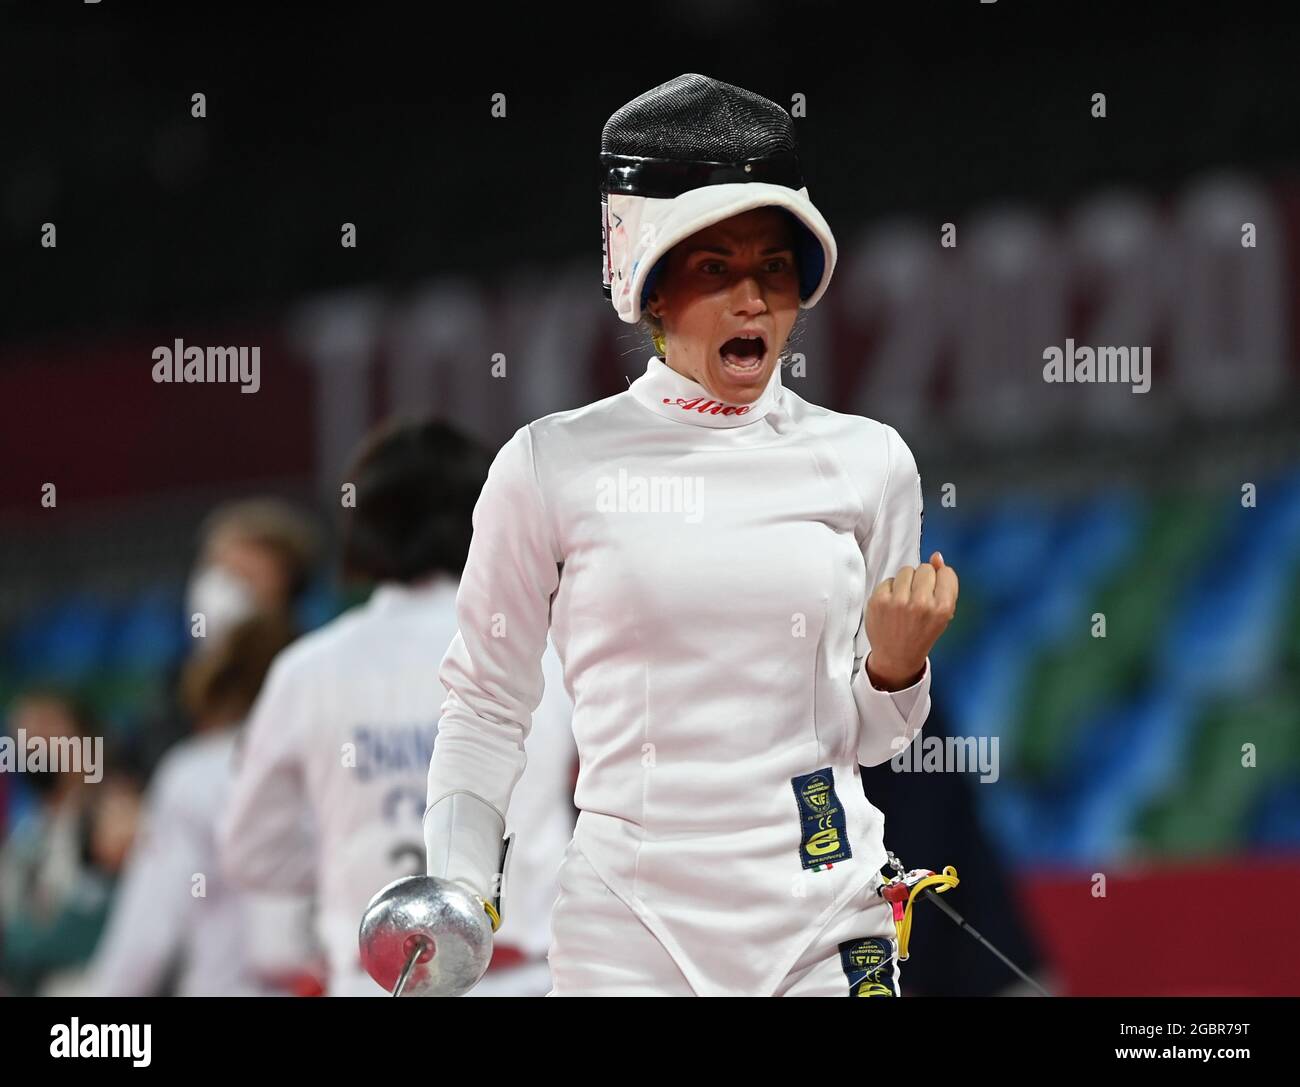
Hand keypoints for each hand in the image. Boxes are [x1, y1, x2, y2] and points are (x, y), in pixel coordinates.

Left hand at [864, 551, 958, 690]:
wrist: (896, 657)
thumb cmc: (922, 633)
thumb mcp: (942, 614)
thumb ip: (943, 585)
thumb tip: (937, 556)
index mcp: (943, 609)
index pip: (946, 573)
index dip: (940, 580)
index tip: (935, 592)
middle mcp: (921, 604)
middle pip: (925, 568)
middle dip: (923, 579)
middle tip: (918, 598)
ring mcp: (898, 602)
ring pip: (906, 570)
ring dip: (906, 582)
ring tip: (905, 600)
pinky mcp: (879, 600)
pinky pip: (889, 580)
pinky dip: (890, 589)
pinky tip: (892, 605)